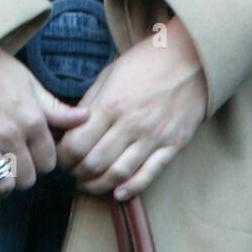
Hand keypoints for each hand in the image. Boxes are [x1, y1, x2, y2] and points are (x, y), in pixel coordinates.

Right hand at [0, 43, 89, 212]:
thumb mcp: (28, 82)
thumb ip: (55, 108)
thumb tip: (85, 118)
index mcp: (32, 118)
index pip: (48, 161)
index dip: (43, 162)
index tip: (35, 158)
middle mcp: (10, 134)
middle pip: (28, 177)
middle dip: (25, 175)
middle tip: (17, 167)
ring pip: (5, 185)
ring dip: (6, 186)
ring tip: (3, 178)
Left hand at [54, 15, 207, 200]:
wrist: (190, 58)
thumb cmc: (146, 62)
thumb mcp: (110, 74)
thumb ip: (90, 103)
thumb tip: (70, 129)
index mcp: (111, 103)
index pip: (77, 143)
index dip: (63, 155)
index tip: (60, 156)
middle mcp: (131, 124)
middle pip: (94, 163)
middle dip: (77, 172)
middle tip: (73, 171)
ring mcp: (153, 137)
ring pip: (118, 174)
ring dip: (98, 185)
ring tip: (89, 183)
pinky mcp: (172, 145)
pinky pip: (148, 175)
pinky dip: (130, 189)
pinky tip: (117, 192)